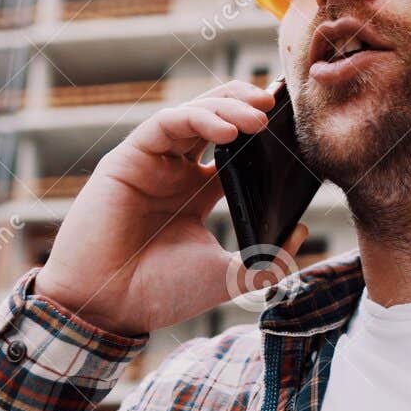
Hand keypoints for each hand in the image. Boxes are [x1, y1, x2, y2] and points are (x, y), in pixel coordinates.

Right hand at [35, 80, 308, 336]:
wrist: (108, 308)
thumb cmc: (161, 293)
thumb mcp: (229, 276)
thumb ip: (267, 258)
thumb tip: (302, 229)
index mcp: (196, 193)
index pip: (233, 149)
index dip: (260, 133)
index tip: (293, 122)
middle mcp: (174, 172)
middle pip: (214, 120)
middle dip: (245, 104)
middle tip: (277, 102)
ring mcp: (151, 163)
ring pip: (192, 115)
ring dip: (228, 109)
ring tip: (259, 117)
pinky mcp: (128, 159)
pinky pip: (166, 124)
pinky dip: (198, 120)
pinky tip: (227, 131)